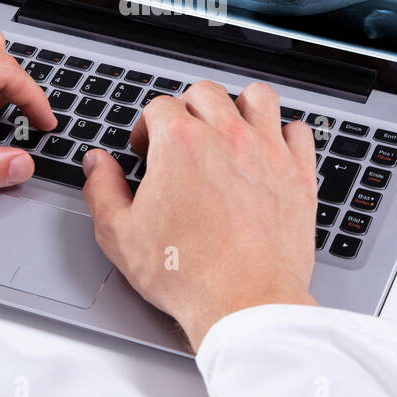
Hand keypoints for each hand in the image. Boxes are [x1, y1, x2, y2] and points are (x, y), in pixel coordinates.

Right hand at [81, 80, 318, 350]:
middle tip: (183, 139)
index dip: (148, 126)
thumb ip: (103, 190)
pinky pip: (299, 131)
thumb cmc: (186, 274)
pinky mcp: (299, 174)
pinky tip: (271, 151)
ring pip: (257, 97)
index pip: (161, 105)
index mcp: (180, 144)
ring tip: (229, 128)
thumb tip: (97, 165)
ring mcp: (267, 152)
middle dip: (188, 108)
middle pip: (206, 93)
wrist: (244, 304)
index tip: (148, 149)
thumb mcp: (120, 235)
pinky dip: (284, 134)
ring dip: (239, 106)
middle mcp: (226, 136)